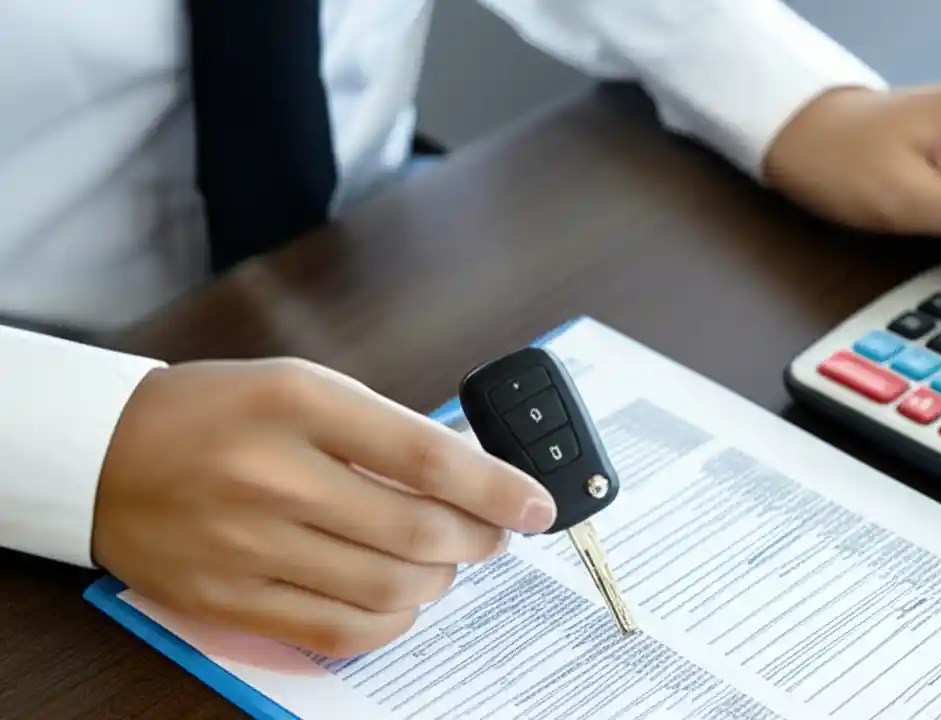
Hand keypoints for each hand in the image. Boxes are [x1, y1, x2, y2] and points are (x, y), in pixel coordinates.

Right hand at [93, 358, 555, 656]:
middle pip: (415, 530)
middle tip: (495, 533)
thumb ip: (380, 429)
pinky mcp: (230, 599)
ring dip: (441, 580)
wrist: (103, 455)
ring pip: (386, 587)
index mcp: (298, 404)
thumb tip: (466, 476)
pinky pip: (337, 630)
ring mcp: (248, 545)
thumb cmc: (214, 414)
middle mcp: (272, 475)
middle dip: (480, 539)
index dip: (497, 487)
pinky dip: (391, 620)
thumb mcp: (300, 387)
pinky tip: (401, 598)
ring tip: (446, 561)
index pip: (425, 454)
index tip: (537, 504)